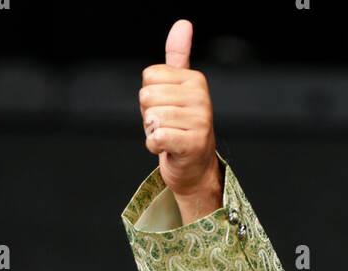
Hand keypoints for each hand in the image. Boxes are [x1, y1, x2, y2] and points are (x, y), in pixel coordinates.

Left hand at [139, 18, 221, 219]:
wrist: (195, 168)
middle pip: (147, 97)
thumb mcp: (179, 89)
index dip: (150, 97)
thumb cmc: (182, 128)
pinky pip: (157, 138)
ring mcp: (199, 121)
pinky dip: (155, 147)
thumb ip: (178, 58)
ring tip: (169, 137)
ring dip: (153, 132)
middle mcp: (200, 97)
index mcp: (194, 80)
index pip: (149, 77)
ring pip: (151, 118)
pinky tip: (168, 149)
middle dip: (149, 116)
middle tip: (166, 126)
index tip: (166, 109)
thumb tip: (183, 23)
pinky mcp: (193, 144)